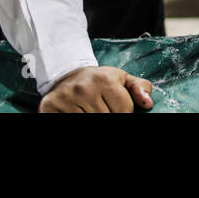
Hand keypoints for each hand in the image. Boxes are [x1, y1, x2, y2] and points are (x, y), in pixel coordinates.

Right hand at [39, 66, 153, 112]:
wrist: (68, 75)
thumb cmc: (100, 81)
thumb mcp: (122, 79)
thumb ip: (139, 88)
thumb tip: (148, 104)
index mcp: (105, 79)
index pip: (124, 111)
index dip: (124, 113)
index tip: (117, 108)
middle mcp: (84, 88)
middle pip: (107, 118)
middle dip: (108, 116)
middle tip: (101, 108)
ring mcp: (66, 98)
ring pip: (89, 121)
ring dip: (91, 118)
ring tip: (90, 109)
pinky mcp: (50, 107)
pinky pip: (70, 122)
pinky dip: (76, 119)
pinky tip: (79, 112)